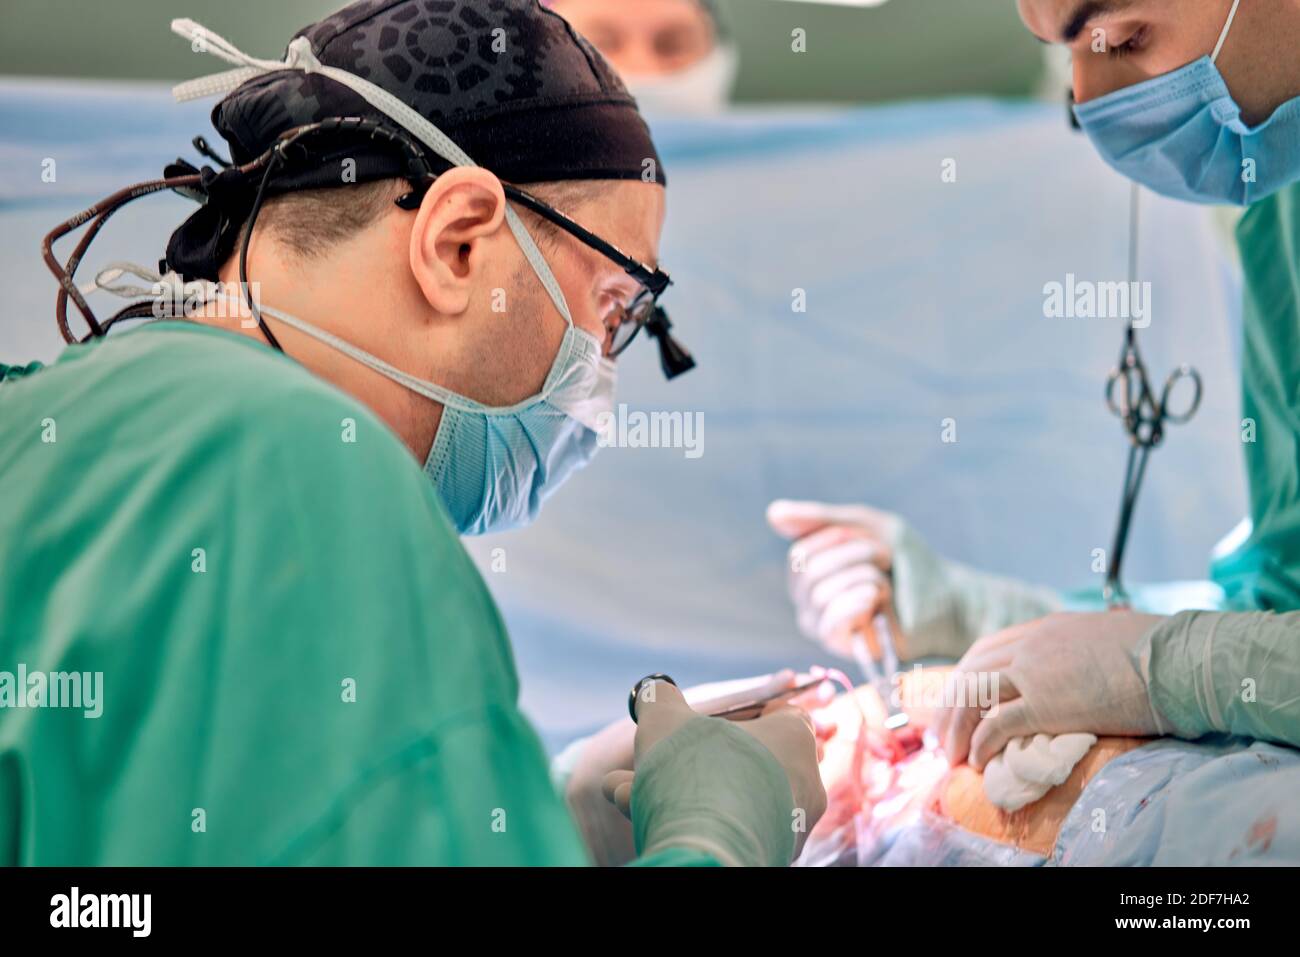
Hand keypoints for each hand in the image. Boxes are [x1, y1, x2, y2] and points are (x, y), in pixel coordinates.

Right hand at [603, 680, 826, 864]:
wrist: (706, 846)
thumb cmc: (694, 769)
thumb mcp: (665, 720)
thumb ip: (661, 699)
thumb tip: (653, 691)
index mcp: (794, 740)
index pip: (784, 716)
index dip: (746, 714)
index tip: (712, 721)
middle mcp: (804, 785)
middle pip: (743, 761)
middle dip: (685, 762)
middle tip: (648, 763)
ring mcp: (790, 827)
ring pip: (728, 800)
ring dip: (679, 793)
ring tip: (626, 793)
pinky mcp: (768, 856)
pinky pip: (727, 831)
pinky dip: (692, 822)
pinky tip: (647, 817)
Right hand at [766, 499, 903, 657]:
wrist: (950, 601)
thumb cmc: (911, 563)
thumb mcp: (868, 526)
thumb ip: (822, 519)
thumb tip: (772, 513)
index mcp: (811, 568)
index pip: (800, 552)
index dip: (839, 539)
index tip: (874, 539)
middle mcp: (808, 597)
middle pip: (807, 571)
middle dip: (854, 556)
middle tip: (885, 559)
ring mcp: (820, 623)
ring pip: (819, 594)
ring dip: (865, 579)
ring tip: (886, 585)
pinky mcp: (839, 646)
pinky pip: (828, 623)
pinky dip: (854, 605)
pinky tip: (875, 602)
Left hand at [937, 611, 1166, 768]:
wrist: (1176, 659)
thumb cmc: (1156, 649)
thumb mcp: (1104, 634)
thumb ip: (1080, 647)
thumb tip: (1083, 657)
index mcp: (1043, 629)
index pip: (986, 650)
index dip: (966, 678)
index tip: (959, 701)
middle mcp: (1030, 646)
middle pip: (971, 672)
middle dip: (950, 706)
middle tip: (944, 734)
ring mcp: (1035, 674)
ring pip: (973, 697)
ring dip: (956, 728)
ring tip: (952, 755)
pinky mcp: (1046, 705)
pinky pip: (997, 725)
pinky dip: (980, 744)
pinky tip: (976, 760)